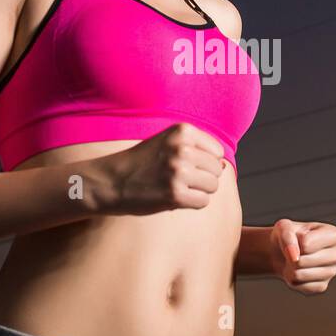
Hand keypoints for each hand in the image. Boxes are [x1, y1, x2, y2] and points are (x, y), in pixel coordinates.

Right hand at [100, 123, 224, 214]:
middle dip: (202, 178)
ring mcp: (179, 172)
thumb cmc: (142, 163)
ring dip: (198, 191)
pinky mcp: (175, 194)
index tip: (185, 166)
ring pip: (212, 187)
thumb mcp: (167, 142)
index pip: (217, 152)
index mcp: (182, 131)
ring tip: (177, 188)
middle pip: (217, 170)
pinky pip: (203, 202)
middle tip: (179, 180)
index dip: (205, 163)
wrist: (111, 181)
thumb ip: (195, 148)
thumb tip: (224, 166)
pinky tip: (175, 198)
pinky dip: (192, 204)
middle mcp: (182, 149)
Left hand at [270, 219, 335, 293]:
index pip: (306, 243)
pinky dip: (293, 280)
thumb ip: (288, 237)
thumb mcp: (284, 228)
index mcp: (334, 235)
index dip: (294, 241)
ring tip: (294, 262)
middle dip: (292, 257)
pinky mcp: (322, 286)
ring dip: (290, 269)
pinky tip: (297, 271)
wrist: (283, 252)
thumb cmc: (288, 236)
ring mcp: (331, 272)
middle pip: (305, 260)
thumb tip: (295, 258)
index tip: (297, 238)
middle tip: (294, 252)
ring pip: (301, 274)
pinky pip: (301, 286)